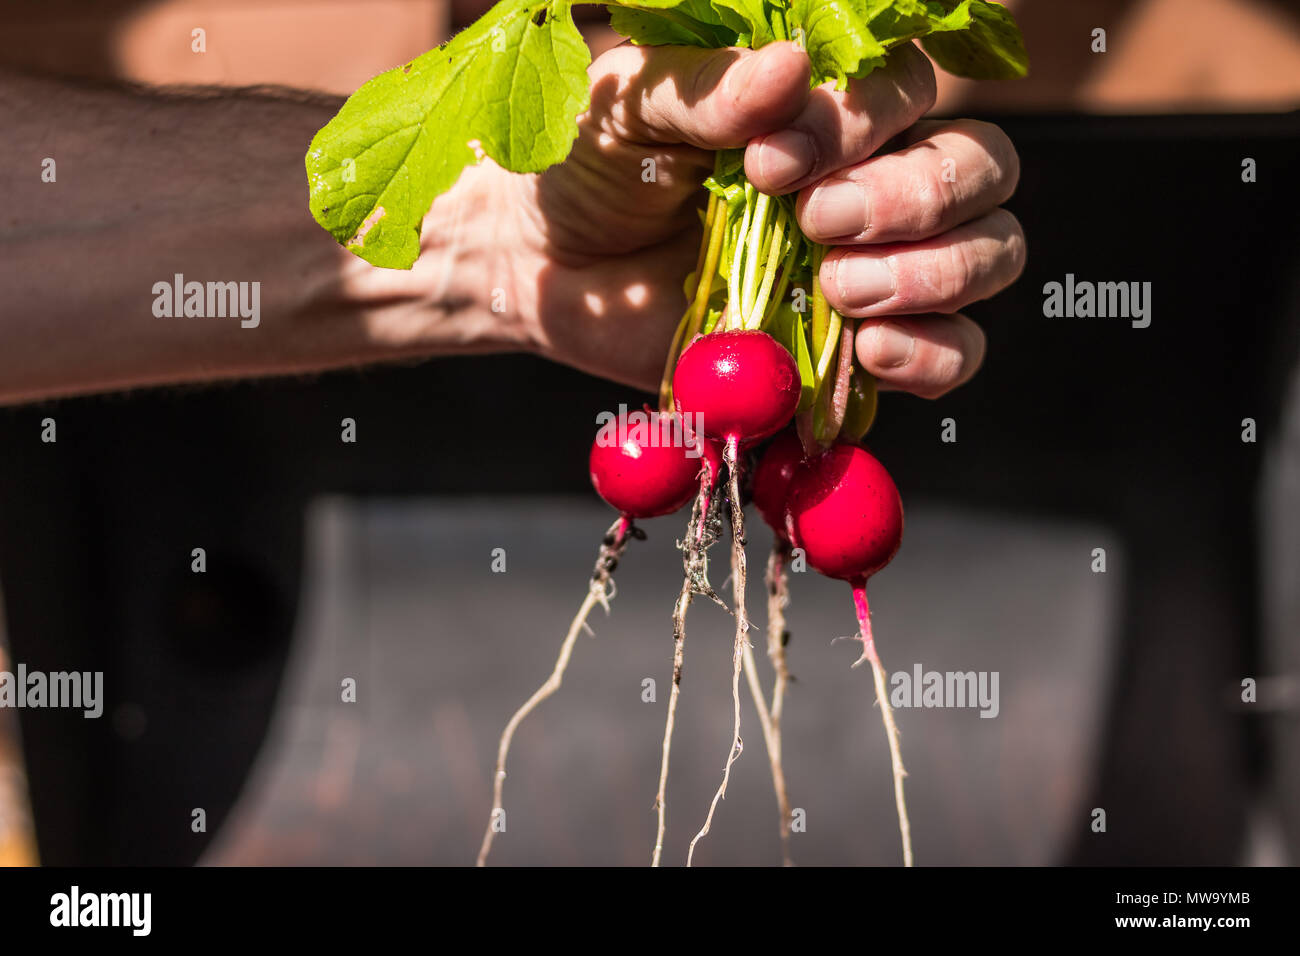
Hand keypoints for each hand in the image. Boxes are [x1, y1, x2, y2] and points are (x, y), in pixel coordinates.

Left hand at [484, 39, 1024, 397]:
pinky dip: (931, 355)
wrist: (543, 266)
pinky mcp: (855, 350)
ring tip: (834, 287)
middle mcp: (872, 177)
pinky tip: (868, 349)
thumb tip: (793, 68)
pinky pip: (954, 353)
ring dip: (931, 272)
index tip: (769, 162)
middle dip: (915, 197)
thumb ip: (706, 90)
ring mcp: (874, 265)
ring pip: (989, 253)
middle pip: (981, 169)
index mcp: (825, 106)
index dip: (862, 125)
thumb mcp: (630, 107)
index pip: (909, 90)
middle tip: (819, 223)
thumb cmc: (589, 166)